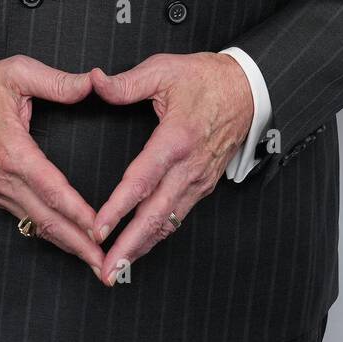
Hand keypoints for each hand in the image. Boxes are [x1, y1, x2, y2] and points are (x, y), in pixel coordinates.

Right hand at [0, 56, 106, 275]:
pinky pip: (26, 219)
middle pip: (46, 220)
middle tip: (107, 265)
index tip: (101, 229)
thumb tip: (92, 83)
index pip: (51, 189)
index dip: (77, 212)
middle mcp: (4, 178)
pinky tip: (70, 243)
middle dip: (78, 244)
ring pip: (36, 226)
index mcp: (12, 150)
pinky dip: (50, 234)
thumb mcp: (19, 72)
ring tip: (95, 261)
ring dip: (67, 245)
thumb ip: (57, 81)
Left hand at [87, 52, 254, 284]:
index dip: (118, 207)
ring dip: (143, 248)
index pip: (142, 180)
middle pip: (156, 216)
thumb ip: (126, 83)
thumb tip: (94, 82)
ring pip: (169, 222)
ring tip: (118, 270)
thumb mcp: (164, 70)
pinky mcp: (204, 185)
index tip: (98, 229)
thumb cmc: (205, 78)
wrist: (247, 90)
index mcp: (176, 139)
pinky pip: (178, 216)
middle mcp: (189, 167)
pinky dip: (158, 236)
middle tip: (107, 272)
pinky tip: (140, 247)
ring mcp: (199, 180)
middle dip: (129, 246)